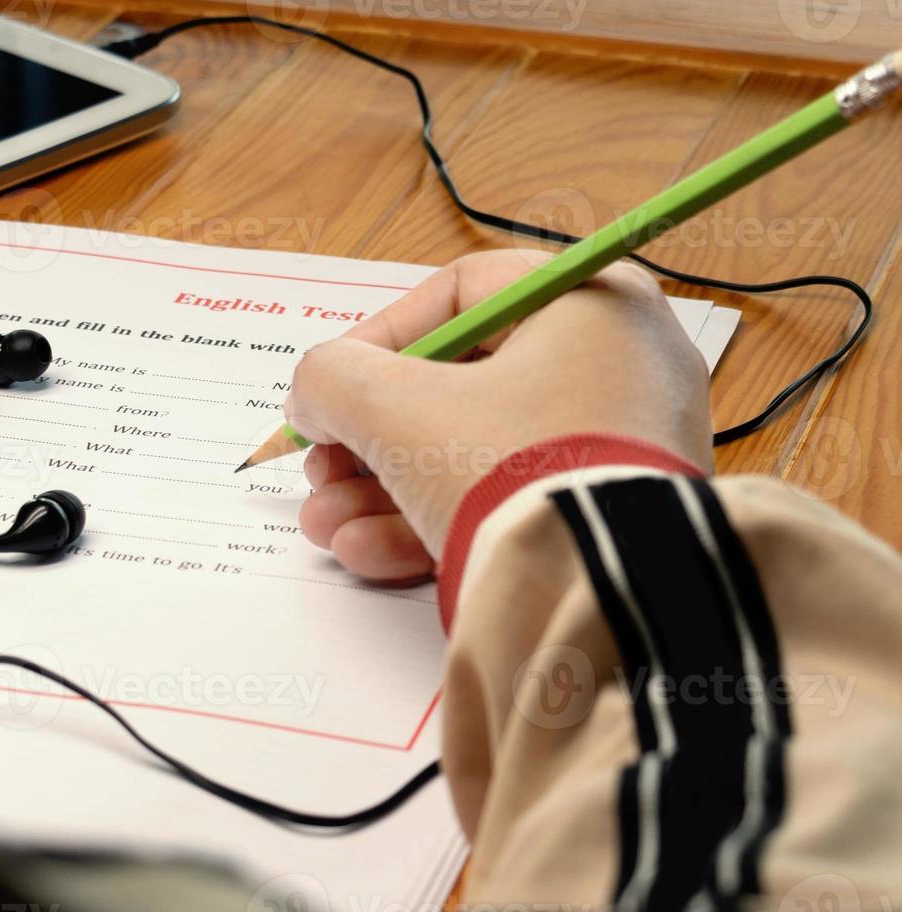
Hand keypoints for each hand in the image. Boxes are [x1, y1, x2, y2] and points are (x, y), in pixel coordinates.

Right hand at [286, 250, 711, 580]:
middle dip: (368, 438)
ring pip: (471, 453)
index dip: (376, 340)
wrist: (594, 594)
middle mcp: (619, 365)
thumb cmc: (508, 469)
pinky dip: (433, 520)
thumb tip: (313, 395)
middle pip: (456, 386)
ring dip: (382, 490)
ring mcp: (619, 445)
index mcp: (590, 304)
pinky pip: (507, 499)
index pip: (460, 295)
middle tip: (323, 470)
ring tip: (328, 524)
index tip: (329, 387)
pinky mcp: (604, 512)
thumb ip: (332, 379)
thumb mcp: (392, 408)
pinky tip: (367, 550)